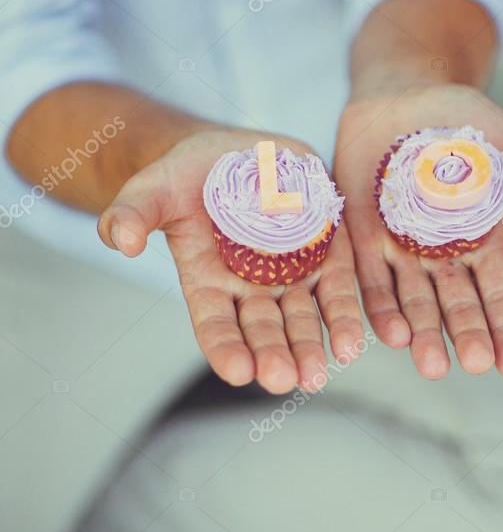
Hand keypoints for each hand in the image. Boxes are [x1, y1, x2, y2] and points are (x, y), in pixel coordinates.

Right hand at [97, 129, 363, 393]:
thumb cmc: (188, 176)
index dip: (227, 349)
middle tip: (285, 380)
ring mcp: (293, 273)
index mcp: (207, 283)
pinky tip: (354, 341)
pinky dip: (347, 314)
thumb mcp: (153, 188)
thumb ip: (132, 213)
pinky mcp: (327, 253)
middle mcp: (253, 288)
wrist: (238, 151)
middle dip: (276, 356)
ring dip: (314, 345)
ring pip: (305, 317)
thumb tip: (120, 242)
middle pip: (266, 330)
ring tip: (321, 372)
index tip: (238, 373)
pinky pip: (339, 287)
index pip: (216, 325)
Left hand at [335, 84, 502, 378]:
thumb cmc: (462, 118)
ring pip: (415, 302)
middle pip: (458, 304)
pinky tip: (390, 335)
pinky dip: (380, 308)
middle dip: (468, 335)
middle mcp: (442, 253)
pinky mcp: (362, 238)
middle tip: (477, 365)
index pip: (500, 291)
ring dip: (424, 334)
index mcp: (483, 237)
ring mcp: (401, 248)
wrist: (400, 92)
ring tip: (433, 366)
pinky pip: (370, 280)